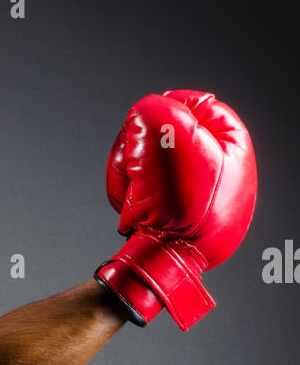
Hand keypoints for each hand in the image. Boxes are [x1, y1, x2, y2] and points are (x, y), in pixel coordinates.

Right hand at [94, 90, 257, 328]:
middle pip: (167, 134)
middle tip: (138, 166)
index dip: (166, 109)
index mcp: (232, 145)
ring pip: (149, 162)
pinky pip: (146, 191)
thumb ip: (155, 109)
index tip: (145, 125)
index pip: (198, 104)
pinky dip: (131, 195)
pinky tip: (134, 208)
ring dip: (130, 174)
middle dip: (141, 149)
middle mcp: (220, 169)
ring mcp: (197, 194)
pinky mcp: (177, 213)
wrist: (165, 260)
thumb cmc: (178, 206)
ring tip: (135, 194)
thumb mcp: (170, 137)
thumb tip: (144, 115)